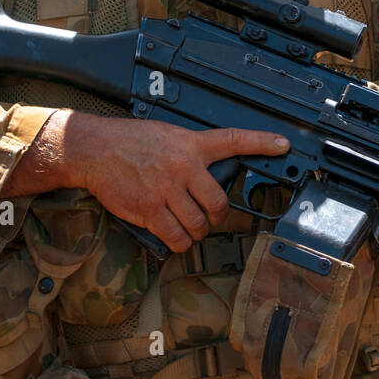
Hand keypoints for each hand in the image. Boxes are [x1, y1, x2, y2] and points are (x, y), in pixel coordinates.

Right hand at [76, 114, 288, 252]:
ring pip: (198, 224)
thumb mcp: (168, 136)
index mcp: (191, 144)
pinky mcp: (149, 209)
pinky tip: (175, 237)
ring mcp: (166, 189)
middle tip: (209, 217)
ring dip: (197, 232)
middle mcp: (183, 166)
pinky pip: (176, 237)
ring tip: (189, 228)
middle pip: (218, 202)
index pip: (233, 140)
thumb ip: (191, 152)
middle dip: (217, 216)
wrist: (96, 149)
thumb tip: (207, 174)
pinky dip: (179, 242)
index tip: (283, 144)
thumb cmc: (130, 142)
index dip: (262, 142)